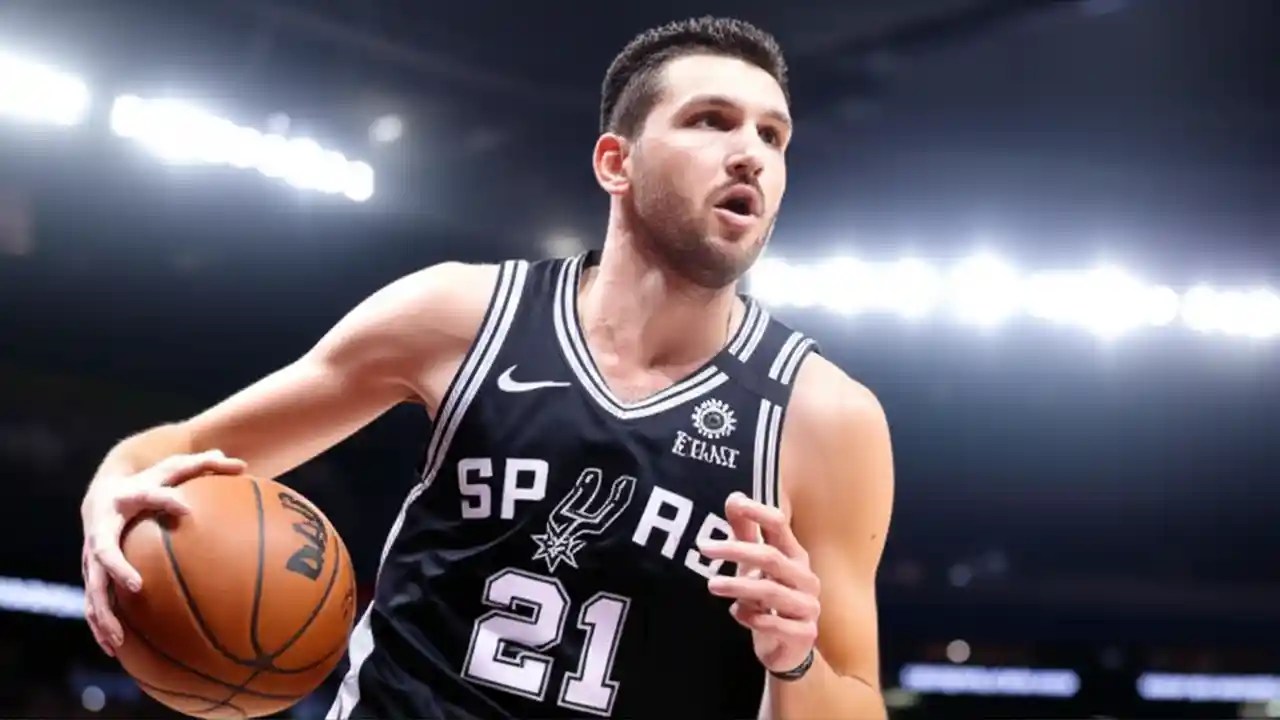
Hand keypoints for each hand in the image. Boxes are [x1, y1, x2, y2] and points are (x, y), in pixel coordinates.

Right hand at [79, 449, 245, 655]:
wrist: (105, 494)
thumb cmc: (149, 482)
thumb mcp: (174, 469)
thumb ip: (205, 465)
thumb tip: (243, 464)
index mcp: (126, 499)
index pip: (147, 496)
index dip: (165, 500)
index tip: (186, 509)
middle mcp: (102, 529)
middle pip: (104, 551)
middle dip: (117, 569)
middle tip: (135, 587)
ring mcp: (92, 555)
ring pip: (93, 587)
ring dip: (104, 612)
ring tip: (120, 638)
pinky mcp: (92, 575)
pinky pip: (94, 603)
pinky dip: (101, 625)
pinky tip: (116, 650)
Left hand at [698, 491, 819, 673]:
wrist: (787, 648)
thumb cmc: (770, 599)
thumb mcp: (754, 565)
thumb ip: (746, 533)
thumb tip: (734, 498)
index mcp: (795, 556)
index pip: (780, 526)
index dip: (759, 512)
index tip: (735, 503)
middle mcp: (805, 577)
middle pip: (771, 556)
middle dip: (735, 550)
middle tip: (704, 548)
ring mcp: (808, 606)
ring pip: (771, 590)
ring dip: (738, 586)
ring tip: (712, 584)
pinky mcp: (804, 633)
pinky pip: (775, 623)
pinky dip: (752, 618)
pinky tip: (737, 613)